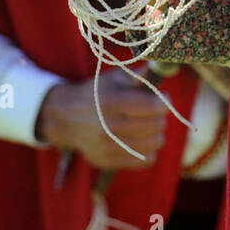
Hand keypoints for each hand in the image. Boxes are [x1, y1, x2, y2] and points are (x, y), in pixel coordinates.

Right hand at [35, 70, 167, 170]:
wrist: (65, 118)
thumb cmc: (95, 94)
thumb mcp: (112, 78)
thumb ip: (136, 75)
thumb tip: (157, 67)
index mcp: (112, 102)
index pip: (153, 106)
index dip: (164, 101)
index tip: (164, 97)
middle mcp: (109, 127)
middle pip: (156, 125)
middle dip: (160, 116)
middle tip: (154, 112)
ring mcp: (108, 147)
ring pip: (155, 143)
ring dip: (157, 133)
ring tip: (148, 126)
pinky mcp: (108, 161)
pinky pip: (146, 160)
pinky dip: (149, 150)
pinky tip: (141, 140)